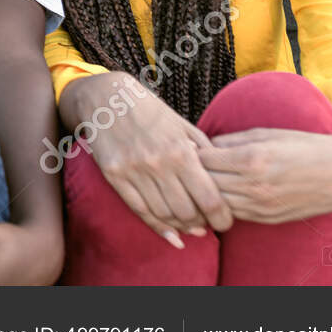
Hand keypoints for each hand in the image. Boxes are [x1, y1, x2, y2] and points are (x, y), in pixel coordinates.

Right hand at [75, 74, 232, 242]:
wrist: (105, 97)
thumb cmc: (149, 110)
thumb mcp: (182, 125)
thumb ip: (204, 151)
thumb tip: (222, 180)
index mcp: (180, 150)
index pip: (209, 198)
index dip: (221, 218)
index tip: (226, 223)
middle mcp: (157, 164)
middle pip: (187, 212)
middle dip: (201, 224)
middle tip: (207, 224)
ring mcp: (133, 171)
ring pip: (163, 214)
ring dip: (180, 226)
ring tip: (190, 226)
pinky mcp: (114, 176)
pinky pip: (139, 210)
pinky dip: (158, 227)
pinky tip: (171, 234)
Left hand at [199, 127, 331, 223]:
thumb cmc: (304, 146)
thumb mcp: (266, 134)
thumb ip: (231, 140)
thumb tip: (203, 144)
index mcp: (252, 160)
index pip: (203, 160)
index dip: (192, 153)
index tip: (187, 147)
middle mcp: (254, 186)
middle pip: (205, 184)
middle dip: (193, 174)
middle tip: (187, 165)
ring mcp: (260, 206)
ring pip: (215, 203)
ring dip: (205, 193)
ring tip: (200, 180)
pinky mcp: (267, 218)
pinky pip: (233, 214)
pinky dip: (222, 204)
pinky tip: (220, 193)